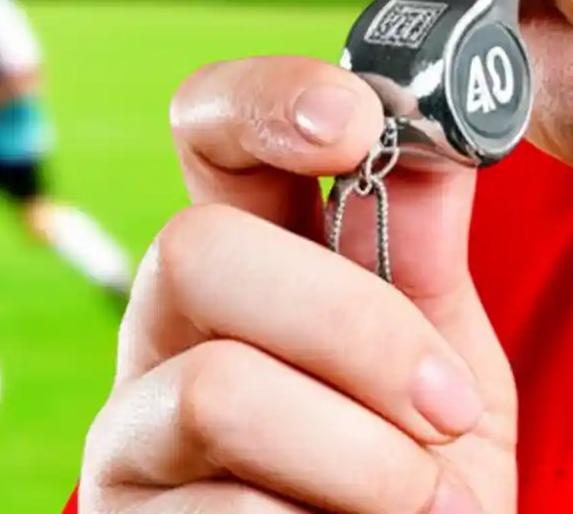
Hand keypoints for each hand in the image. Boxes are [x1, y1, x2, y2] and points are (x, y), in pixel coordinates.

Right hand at [80, 57, 515, 512]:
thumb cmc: (408, 477)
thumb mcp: (438, 363)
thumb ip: (420, 260)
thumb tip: (433, 137)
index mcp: (244, 267)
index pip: (205, 134)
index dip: (263, 99)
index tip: (358, 121)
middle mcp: (163, 330)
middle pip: (192, 247)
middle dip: (350, 326)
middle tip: (444, 408)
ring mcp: (128, 430)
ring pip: (216, 390)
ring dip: (363, 461)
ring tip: (420, 504)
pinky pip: (229, 513)